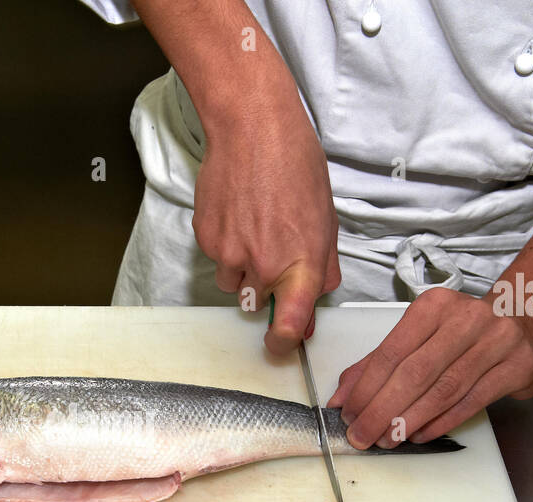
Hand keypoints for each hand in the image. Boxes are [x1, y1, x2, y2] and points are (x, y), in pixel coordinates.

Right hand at [192, 104, 340, 354]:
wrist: (252, 128)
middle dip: (264, 290)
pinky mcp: (207, 239)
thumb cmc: (295, 164)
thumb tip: (316, 300)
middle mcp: (264, 265)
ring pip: (233, 284)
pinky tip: (236, 212)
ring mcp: (231, 254)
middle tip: (270, 251)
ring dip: (242, 268)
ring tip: (252, 226)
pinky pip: (216, 259)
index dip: (284, 342)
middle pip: (257, 306)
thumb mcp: (325, 218)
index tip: (282, 343)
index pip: (291, 326)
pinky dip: (224, 244)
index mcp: (302, 262)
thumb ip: (323, 266)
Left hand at [327, 287, 532, 448]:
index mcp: (434, 306)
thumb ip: (378, 363)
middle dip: (382, 410)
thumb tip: (341, 398)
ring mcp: (496, 340)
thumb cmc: (464, 333)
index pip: (391, 352)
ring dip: (409, 420)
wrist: (528, 320)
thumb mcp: (421, 336)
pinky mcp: (518, 366)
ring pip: (443, 390)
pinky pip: (471, 401)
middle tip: (362, 436)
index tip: (348, 414)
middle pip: (415, 373)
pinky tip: (419, 435)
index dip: (366, 388)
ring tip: (387, 440)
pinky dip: (441, 422)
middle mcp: (467, 318)